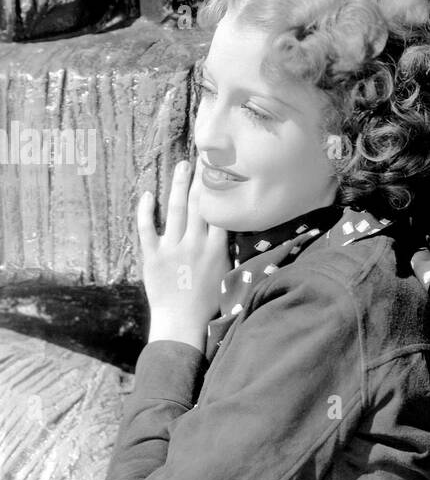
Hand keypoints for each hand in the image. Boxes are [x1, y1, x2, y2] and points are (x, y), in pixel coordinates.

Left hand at [138, 160, 229, 351]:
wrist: (181, 323)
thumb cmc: (209, 305)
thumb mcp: (228, 276)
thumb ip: (228, 251)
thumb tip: (233, 230)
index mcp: (216, 249)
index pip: (219, 211)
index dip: (220, 188)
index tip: (222, 170)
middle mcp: (194, 243)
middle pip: (199, 204)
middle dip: (201, 178)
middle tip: (202, 157)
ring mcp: (172, 248)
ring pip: (176, 210)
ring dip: (179, 185)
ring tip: (182, 166)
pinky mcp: (152, 256)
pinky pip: (147, 228)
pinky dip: (146, 211)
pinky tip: (148, 195)